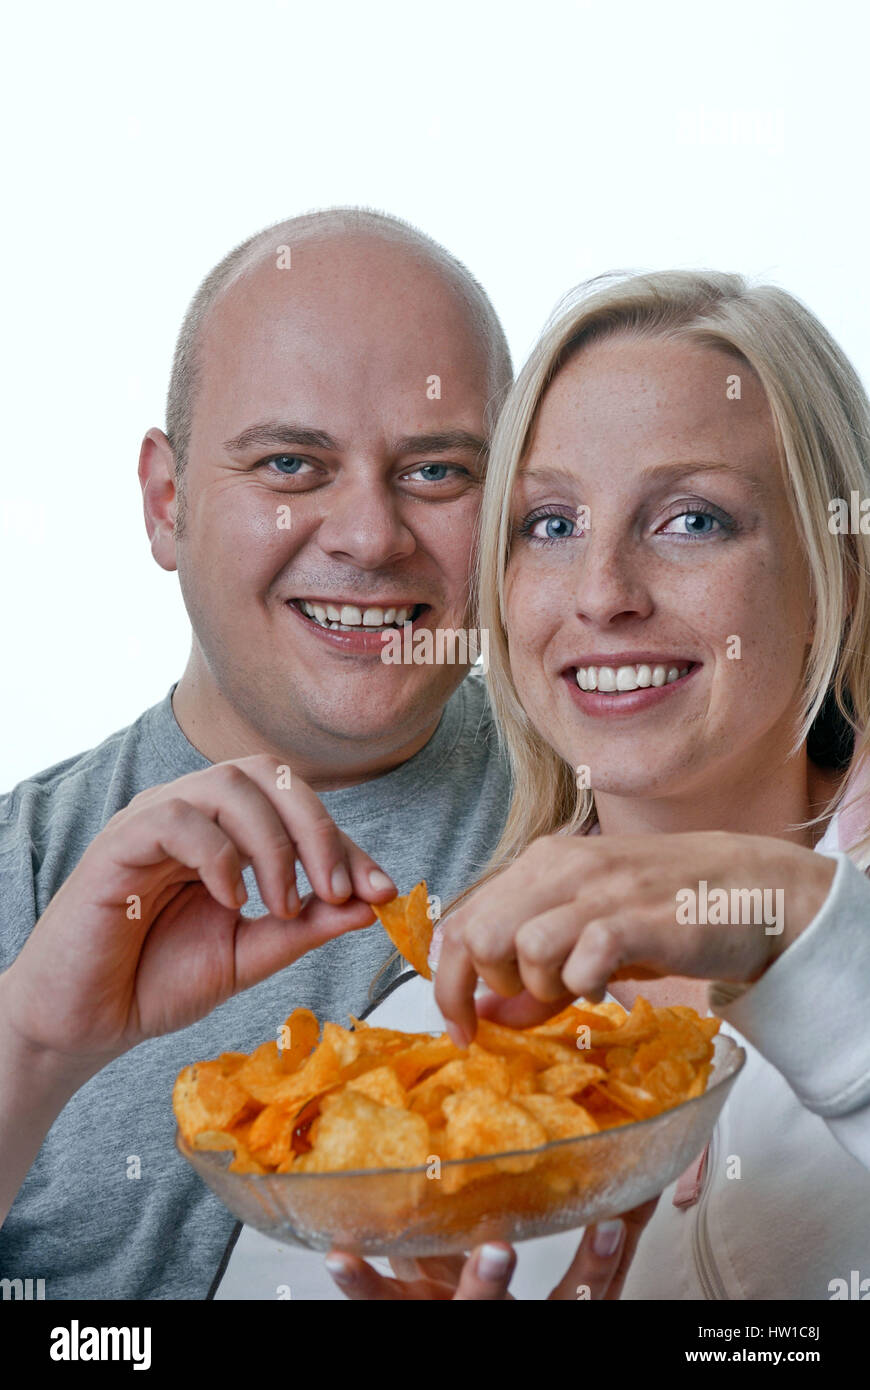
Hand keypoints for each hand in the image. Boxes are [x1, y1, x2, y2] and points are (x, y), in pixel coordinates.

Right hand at [0, 755, 395, 1083]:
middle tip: (340, 890)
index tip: (382, 890)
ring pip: (227, 783)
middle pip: (268, 774)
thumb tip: (370, 905)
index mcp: (226, 831)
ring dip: (274, 844)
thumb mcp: (250, 955)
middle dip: (318, 829)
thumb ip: (305, 927)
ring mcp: (154, 819)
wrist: (86, 1021)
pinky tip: (232, 902)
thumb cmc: (158, 981)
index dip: (346, 843)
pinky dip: (219, 856)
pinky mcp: (119, 842)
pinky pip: (177, 818)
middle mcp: (192, 811)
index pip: (297, 808)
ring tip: (283, 905)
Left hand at [324, 1198, 658, 1298]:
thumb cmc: (522, 1316)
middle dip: (487, 1285)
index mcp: (536, 1323)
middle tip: (497, 1247)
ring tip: (348, 1258)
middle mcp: (485, 1327)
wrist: (476, 1341)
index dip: (594, 1268)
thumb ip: (604, 1250)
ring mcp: (436, 1319)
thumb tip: (644, 1181)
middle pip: (484, 1316)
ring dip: (377, 1288)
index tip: (608, 1226)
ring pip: (404, 1310)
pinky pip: (381, 1295)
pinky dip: (362, 1275)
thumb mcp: (573, 1294)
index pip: (578, 1301)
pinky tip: (339, 1251)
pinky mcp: (405, 1305)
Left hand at [434, 830, 835, 1040]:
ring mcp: (602, 891)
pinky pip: (584, 958)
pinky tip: (607, 985)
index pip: (462, 923)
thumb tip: (485, 1014)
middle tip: (535, 1001)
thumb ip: (534, 973)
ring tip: (580, 987)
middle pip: (481, 936)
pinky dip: (585, 985)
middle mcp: (563, 868)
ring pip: (524, 947)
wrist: (752, 889)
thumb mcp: (589, 936)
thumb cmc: (664, 912)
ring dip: (544, 986)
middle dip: (495, 986)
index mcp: (542, 865)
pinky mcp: (640, 919)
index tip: (461, 1029)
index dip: (450, 984)